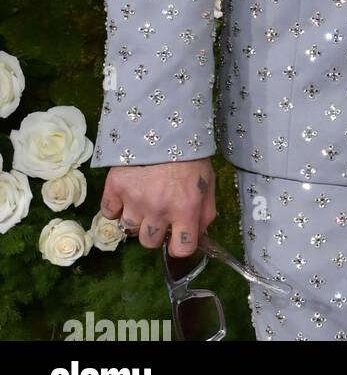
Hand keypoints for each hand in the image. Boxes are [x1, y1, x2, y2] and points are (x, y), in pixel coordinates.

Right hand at [99, 159, 216, 256]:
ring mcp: (134, 201)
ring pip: (128, 229)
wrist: (164, 125)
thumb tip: (198, 235)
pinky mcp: (114, 188)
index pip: (181, 249)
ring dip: (136, 218)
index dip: (179, 245)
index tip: (177, 238)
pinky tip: (125, 194)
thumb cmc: (190, 155)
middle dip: (155, 231)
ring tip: (143, 198)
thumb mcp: (208, 181)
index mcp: (186, 209)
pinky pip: (108, 212)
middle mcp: (159, 210)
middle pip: (149, 243)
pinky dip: (115, 207)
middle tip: (159, 212)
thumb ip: (206, 211)